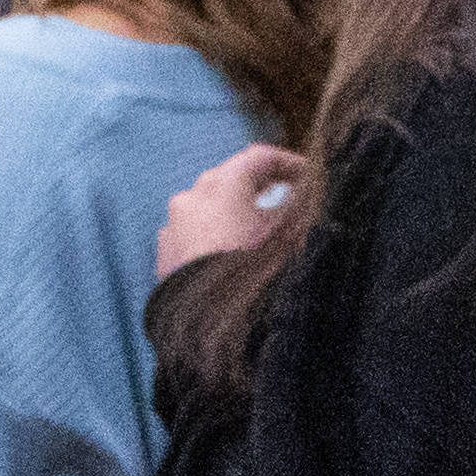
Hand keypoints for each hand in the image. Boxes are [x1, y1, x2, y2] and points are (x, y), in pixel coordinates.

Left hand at [160, 143, 309, 281]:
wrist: (210, 317)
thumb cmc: (254, 270)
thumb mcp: (290, 235)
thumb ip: (298, 208)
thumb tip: (305, 198)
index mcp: (223, 183)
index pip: (260, 157)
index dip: (290, 164)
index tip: (309, 177)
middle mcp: (192, 195)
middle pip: (231, 178)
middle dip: (262, 184)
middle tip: (288, 192)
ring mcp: (174, 222)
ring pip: (210, 205)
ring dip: (236, 209)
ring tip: (261, 225)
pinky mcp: (166, 248)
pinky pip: (194, 230)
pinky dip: (215, 232)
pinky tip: (230, 250)